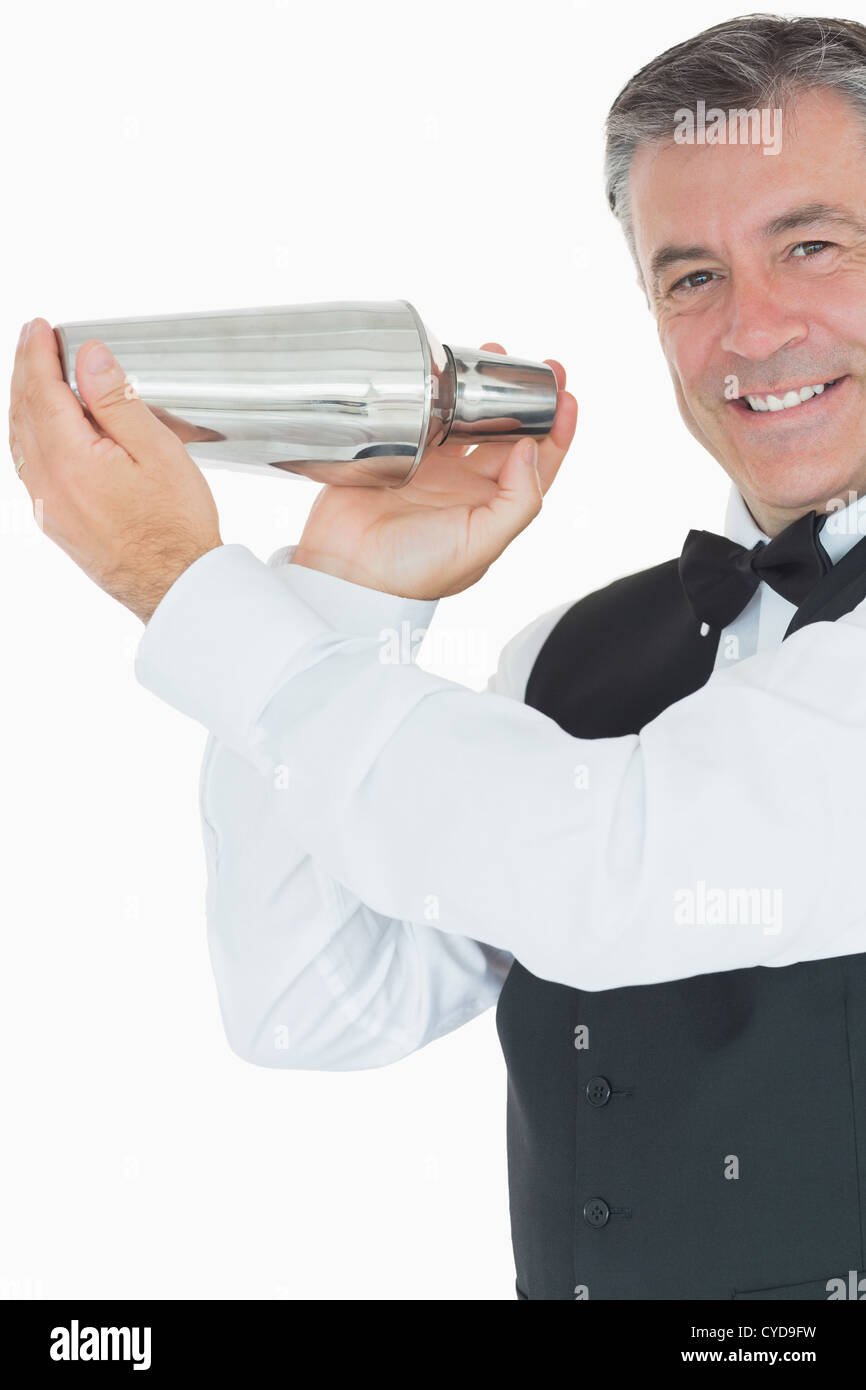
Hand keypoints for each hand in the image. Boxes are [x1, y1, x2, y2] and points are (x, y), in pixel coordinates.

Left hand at [8, 318, 221, 623]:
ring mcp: (48, 507)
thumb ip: (117, 401)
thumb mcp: (156, 451)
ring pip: (19, 442)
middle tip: (31, 339)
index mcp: (70, 460)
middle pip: (22, 413)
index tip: (39, 328)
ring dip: (22, 402)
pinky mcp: (56, 523)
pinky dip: (27, 435)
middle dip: (24, 371)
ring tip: (32, 376)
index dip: (37, 354)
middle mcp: (48, 484)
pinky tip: (40, 429)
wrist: (176, 586)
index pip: (42, 391)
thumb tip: (89, 358)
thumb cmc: (176, 526)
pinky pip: (27, 468)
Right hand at [289, 343, 577, 598]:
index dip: (558, 431)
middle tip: (539, 365)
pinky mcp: (400, 453)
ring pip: (469, 419)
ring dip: (485, 390)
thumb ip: (516, 502)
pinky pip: (428, 416)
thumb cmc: (414, 570)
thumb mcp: (481, 544)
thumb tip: (532, 449)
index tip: (567, 396)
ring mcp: (434, 469)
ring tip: (496, 355)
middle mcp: (467, 486)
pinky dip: (442, 394)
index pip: (538, 466)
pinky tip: (449, 372)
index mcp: (492, 508)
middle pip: (509, 433)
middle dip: (528, 400)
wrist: (347, 571)